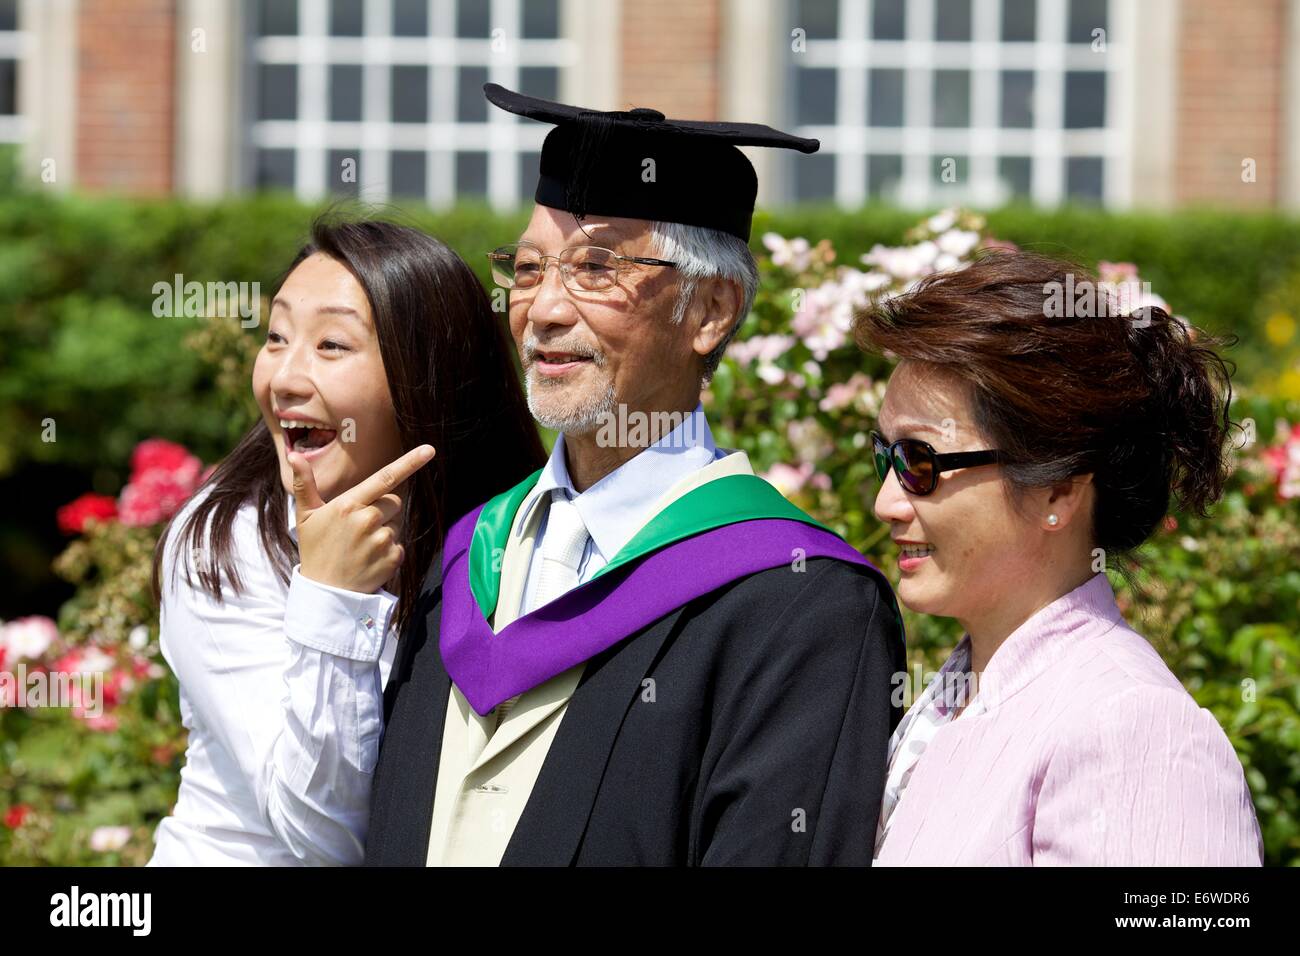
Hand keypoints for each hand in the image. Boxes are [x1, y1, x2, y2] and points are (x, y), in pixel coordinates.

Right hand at [288, 445, 435, 593]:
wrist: (326, 593)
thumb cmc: (316, 549)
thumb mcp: (306, 516)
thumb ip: (305, 485)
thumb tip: (294, 456)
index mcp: (348, 505)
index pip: (384, 478)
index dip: (410, 462)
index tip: (429, 450)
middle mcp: (367, 520)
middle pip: (394, 501)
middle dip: (383, 509)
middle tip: (360, 528)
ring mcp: (381, 540)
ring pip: (397, 523)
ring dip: (385, 530)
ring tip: (362, 546)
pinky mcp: (392, 558)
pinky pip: (399, 545)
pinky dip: (389, 551)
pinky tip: (370, 559)